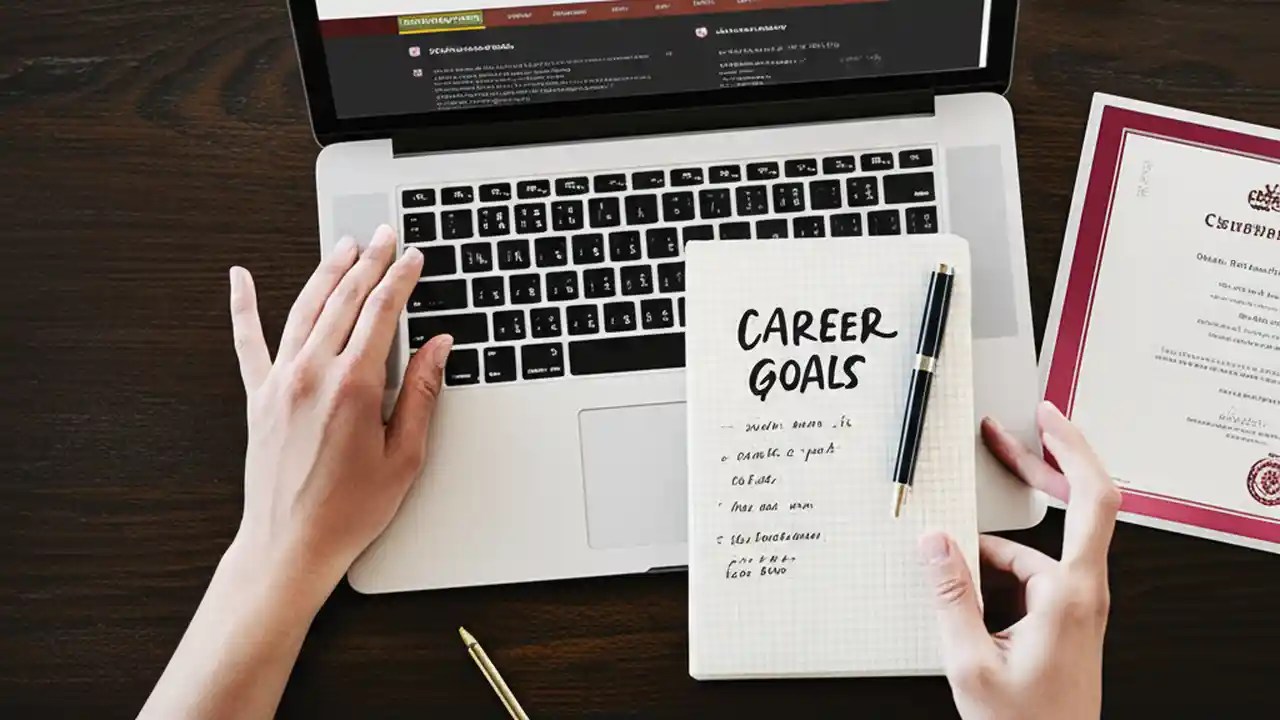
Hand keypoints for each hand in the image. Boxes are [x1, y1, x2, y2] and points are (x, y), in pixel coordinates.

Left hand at [227, 225, 452, 599]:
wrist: (290, 544)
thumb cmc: (349, 509)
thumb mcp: (405, 455)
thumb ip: (420, 394)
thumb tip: (437, 348)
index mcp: (352, 386)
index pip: (382, 313)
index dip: (401, 279)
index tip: (413, 258)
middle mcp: (311, 374)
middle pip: (343, 300)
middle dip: (368, 262)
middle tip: (384, 237)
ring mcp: (280, 382)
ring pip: (303, 308)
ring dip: (326, 272)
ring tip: (344, 246)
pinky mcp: (258, 396)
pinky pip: (249, 341)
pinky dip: (243, 306)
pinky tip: (239, 279)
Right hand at [921, 402, 1119, 719]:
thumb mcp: (970, 662)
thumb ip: (950, 596)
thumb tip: (934, 541)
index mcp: (1070, 593)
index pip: (1091, 500)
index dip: (1072, 448)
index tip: (1048, 418)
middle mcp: (1083, 592)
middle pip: (1076, 507)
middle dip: (1036, 468)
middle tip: (1000, 439)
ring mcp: (1077, 606)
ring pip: (1042, 547)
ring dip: (1002, 535)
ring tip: (955, 542)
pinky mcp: (1065, 620)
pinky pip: (1033, 575)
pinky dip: (999, 567)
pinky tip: (966, 577)